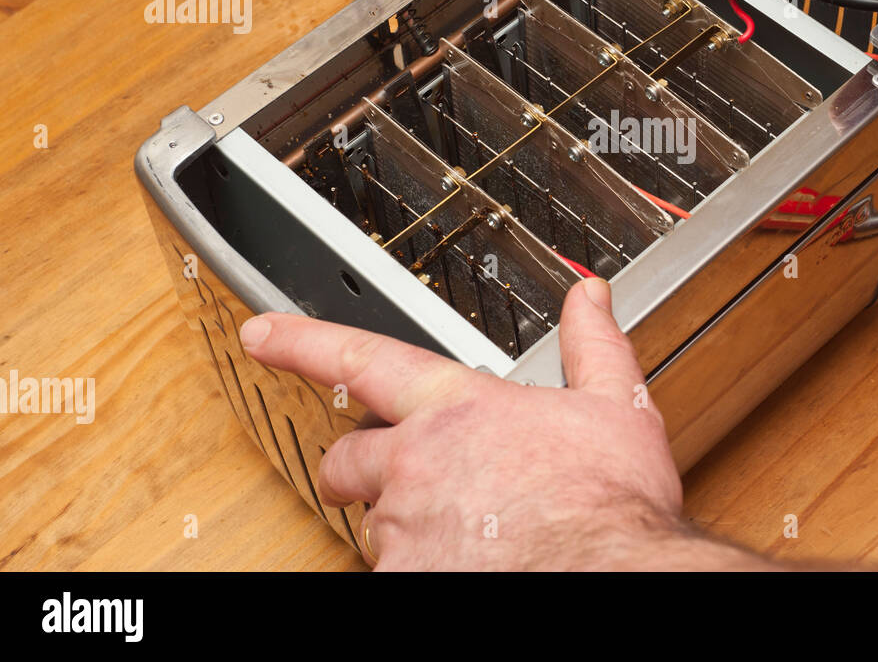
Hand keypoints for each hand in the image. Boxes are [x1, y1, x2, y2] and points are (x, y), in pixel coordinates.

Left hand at [241, 278, 772, 569]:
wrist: (611, 574)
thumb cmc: (611, 502)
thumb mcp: (615, 406)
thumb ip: (594, 345)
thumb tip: (590, 298)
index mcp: (459, 407)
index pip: (361, 359)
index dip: (302, 341)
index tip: (261, 333)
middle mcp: (416, 463)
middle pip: (347, 458)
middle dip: (355, 468)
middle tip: (382, 480)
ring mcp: (403, 528)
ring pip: (375, 526)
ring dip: (406, 526)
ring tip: (465, 532)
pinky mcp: (405, 579)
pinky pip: (396, 573)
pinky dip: (426, 566)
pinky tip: (473, 563)